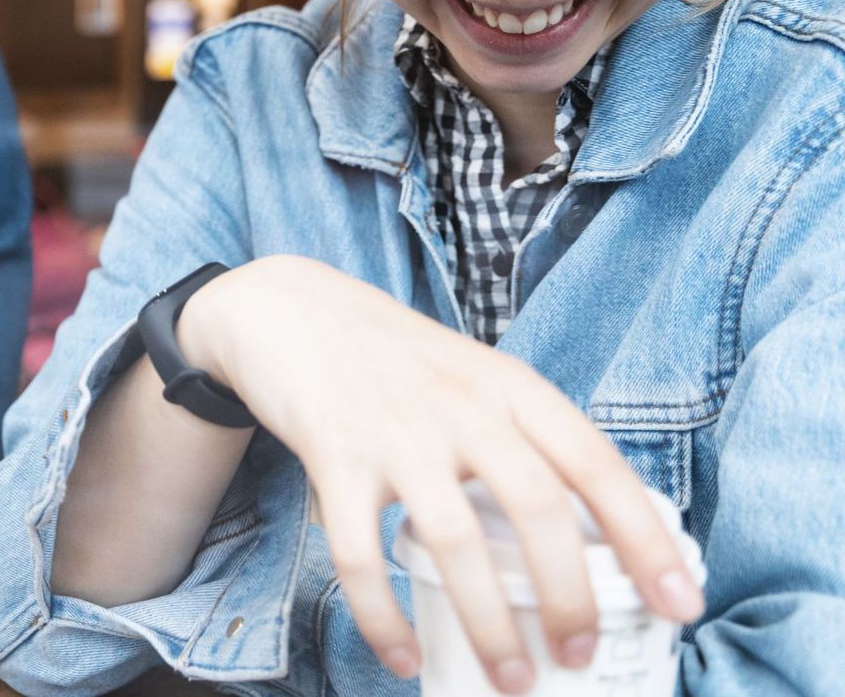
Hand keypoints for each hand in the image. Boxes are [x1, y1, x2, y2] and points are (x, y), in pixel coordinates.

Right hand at [186, 255, 703, 694]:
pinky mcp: (332, 457)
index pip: (597, 466)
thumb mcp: (476, 376)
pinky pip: (360, 553)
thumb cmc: (396, 358)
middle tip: (579, 656)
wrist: (289, 308)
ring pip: (454, 540)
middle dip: (569, 596)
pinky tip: (403, 655)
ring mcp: (394, 432)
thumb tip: (593, 537)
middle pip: (536, 508)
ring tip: (512, 678)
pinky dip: (384, 616)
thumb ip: (525, 439)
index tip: (680, 606)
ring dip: (489, 622)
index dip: (646, 541)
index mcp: (510, 388)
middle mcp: (460, 406)